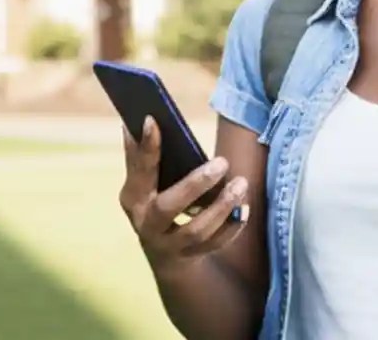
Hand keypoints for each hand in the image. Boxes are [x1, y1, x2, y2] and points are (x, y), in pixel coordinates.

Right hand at [118, 117, 250, 275]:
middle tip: (222, 163)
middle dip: (196, 185)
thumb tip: (134, 121)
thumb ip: (140, 156)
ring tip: (241, 184)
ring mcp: (168, 244)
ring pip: (196, 230)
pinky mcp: (191, 256)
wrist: (163, 254)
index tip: (154, 121)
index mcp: (133, 197)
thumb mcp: (142, 183)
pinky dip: (232, 226)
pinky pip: (214, 244)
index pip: (139, 170)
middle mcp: (146, 223)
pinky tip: (244, 208)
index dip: (146, 147)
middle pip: (168, 207)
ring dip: (221, 207)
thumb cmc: (154, 202)